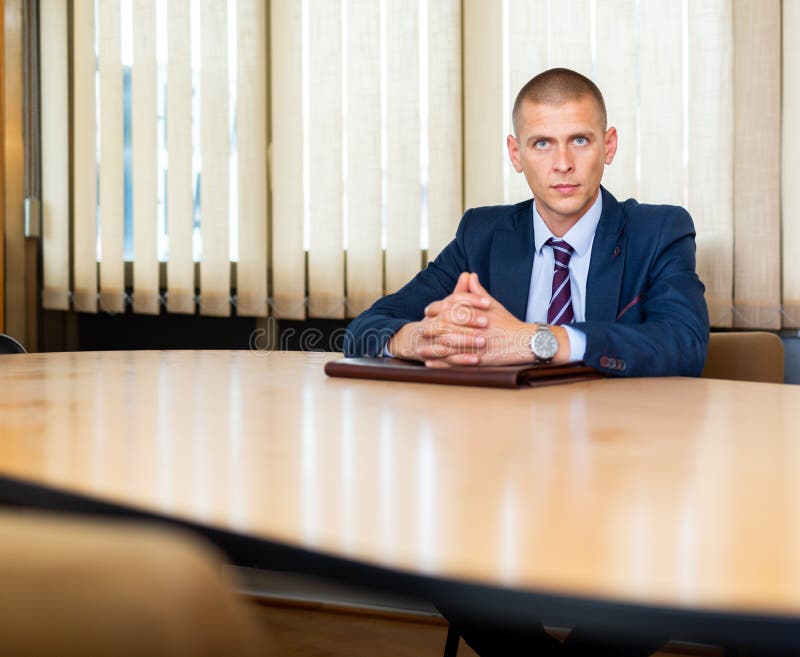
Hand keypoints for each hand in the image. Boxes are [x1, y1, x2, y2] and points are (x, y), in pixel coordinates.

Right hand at [388, 273, 491, 364]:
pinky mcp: (434, 357)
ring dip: (466, 341)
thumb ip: (460, 292)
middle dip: (468, 320)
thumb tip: (469, 274)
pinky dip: (461, 359)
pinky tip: (476, 359)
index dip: (471, 300)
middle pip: (449, 318)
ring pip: (448, 339)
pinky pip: (447, 360)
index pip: (454, 300)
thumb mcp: (447, 306)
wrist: (411, 341)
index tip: (488, 302)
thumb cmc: (436, 322)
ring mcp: (431, 340)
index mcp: (438, 309)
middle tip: (486, 322)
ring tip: (484, 342)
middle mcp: (433, 323)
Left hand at [426, 274, 570, 367]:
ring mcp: (476, 345)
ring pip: (449, 346)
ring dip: (433, 348)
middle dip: (431, 329)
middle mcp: (474, 328)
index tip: (427, 311)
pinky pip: (456, 363)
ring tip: (420, 349)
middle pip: (447, 327)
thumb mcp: (493, 305)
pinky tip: (431, 364)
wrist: (526, 341)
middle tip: (419, 330)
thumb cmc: (509, 322)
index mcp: (476, 314)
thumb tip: (469, 275)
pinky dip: (442, 364)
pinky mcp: (478, 360)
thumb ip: (477, 292)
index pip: (452, 308)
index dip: (437, 309)